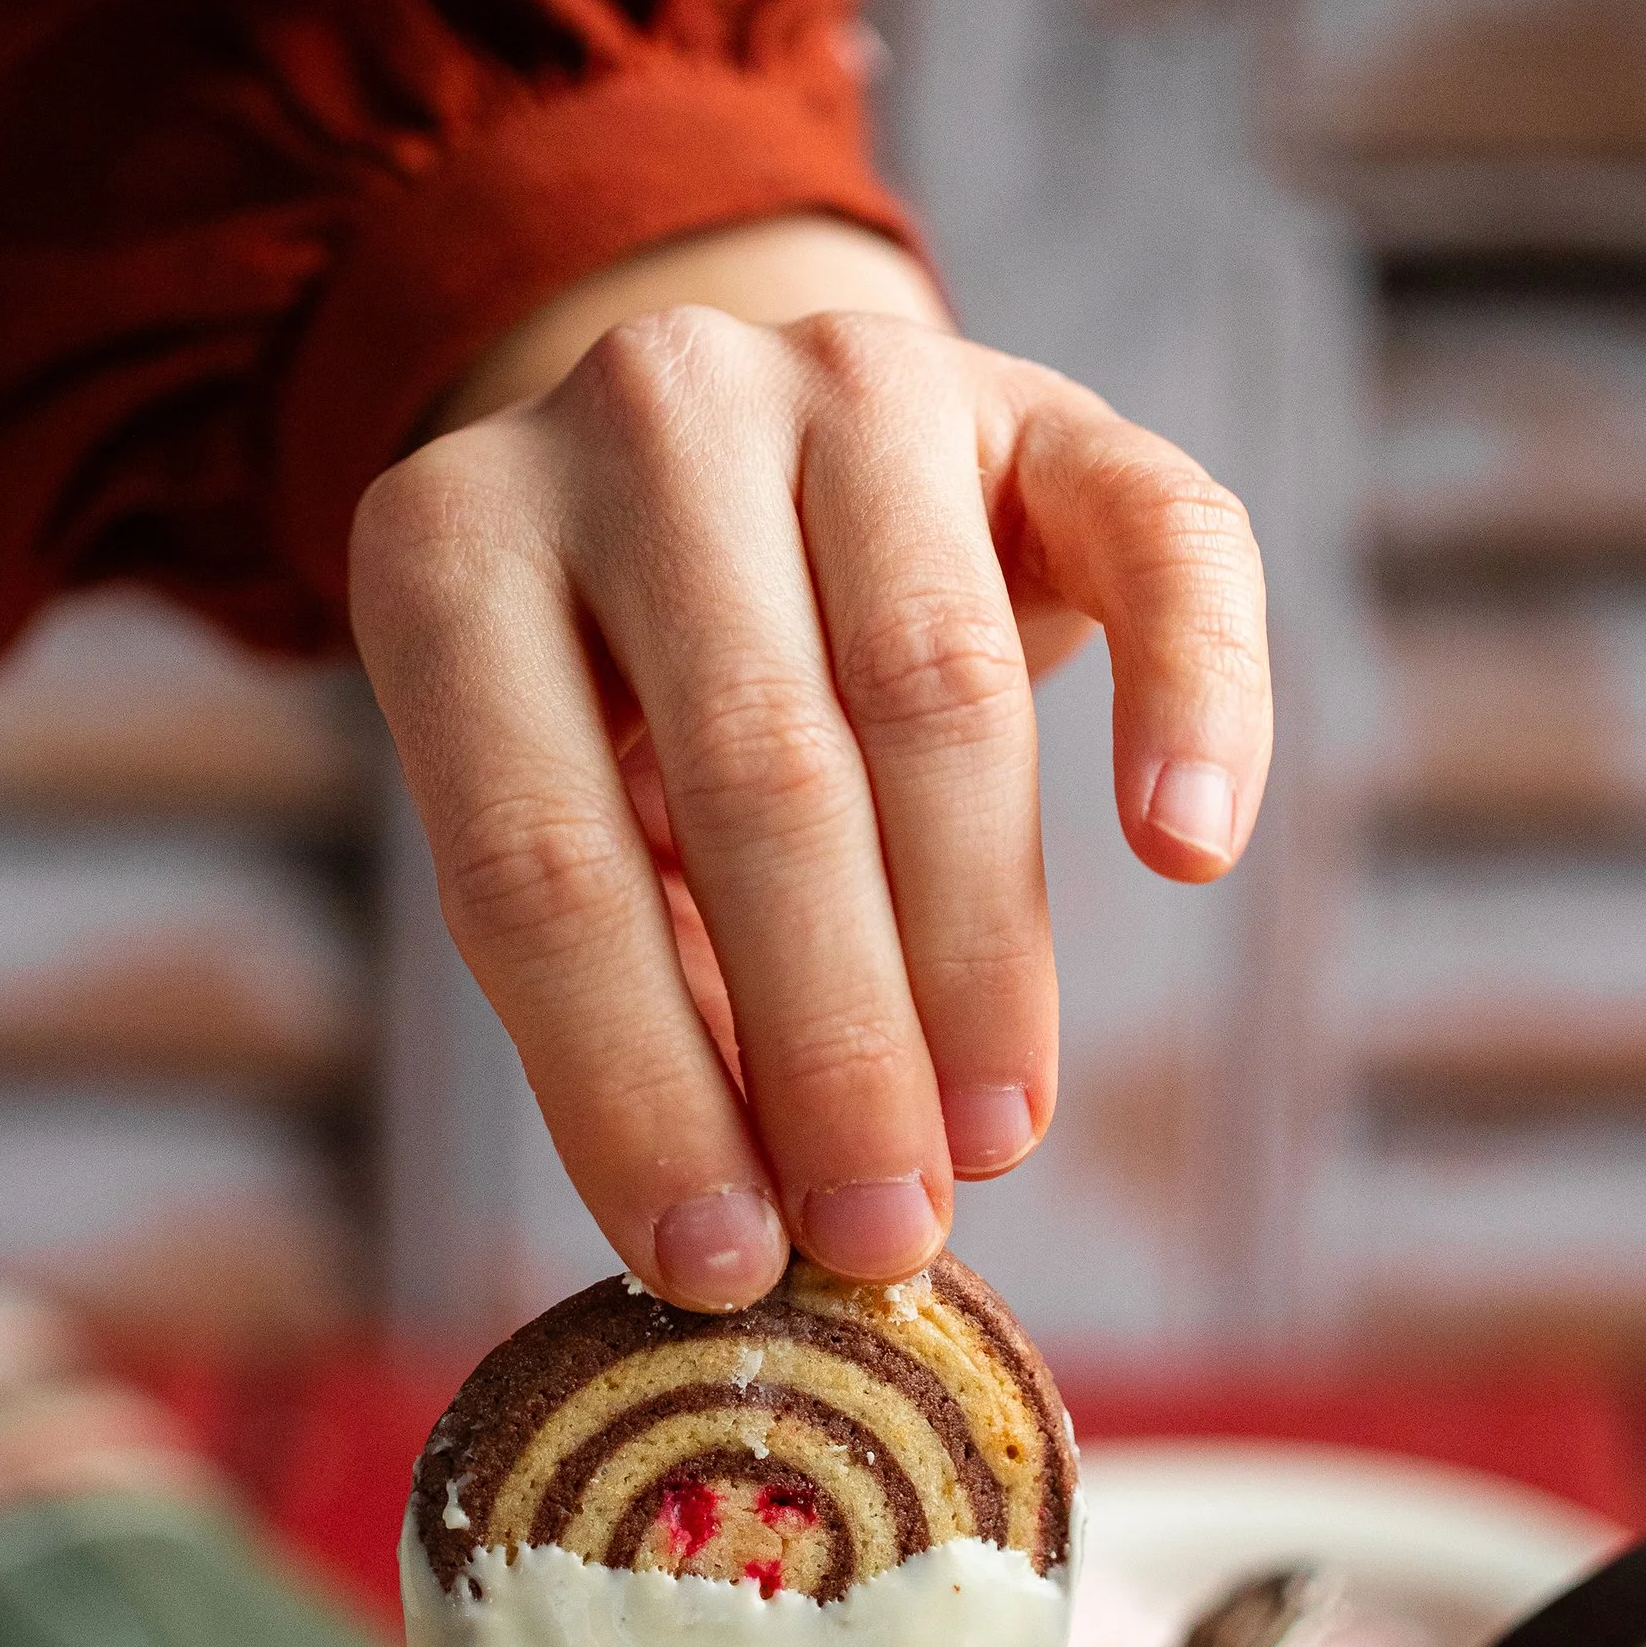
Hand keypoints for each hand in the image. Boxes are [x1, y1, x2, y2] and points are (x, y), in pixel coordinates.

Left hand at [349, 216, 1270, 1309]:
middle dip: (827, 1044)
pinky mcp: (1042, 403)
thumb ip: (646, 997)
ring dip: (974, 949)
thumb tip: (743, 1247)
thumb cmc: (639, 712)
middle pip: (754, 777)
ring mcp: (847, 383)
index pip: (534, 863)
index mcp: (454, 548)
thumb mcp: (581, 830)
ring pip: (935, 686)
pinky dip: (1191, 701)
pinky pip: (1160, 545)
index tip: (715, 1263)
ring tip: (987, 1139)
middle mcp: (638, 418)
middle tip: (881, 1233)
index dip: (629, 1084)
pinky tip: (1184, 852)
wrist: (754, 457)